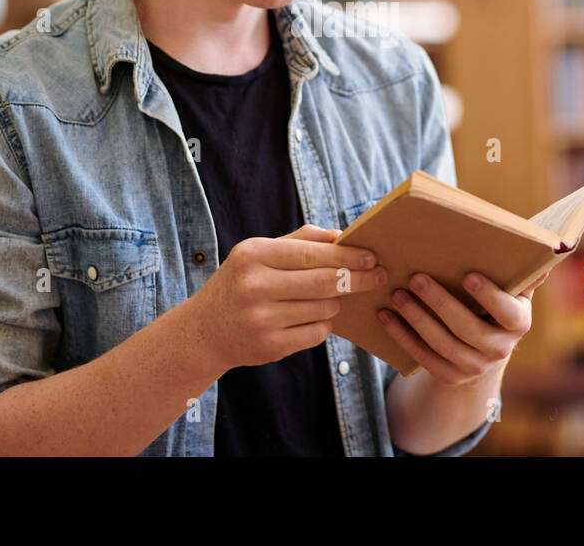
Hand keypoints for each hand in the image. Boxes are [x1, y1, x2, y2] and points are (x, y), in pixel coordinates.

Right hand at [189, 224, 387, 372]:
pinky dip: (324, 324)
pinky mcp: (270, 347)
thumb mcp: (258, 253)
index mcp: (253, 255)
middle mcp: (255, 287)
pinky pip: (317, 333)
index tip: (371, 256)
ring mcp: (262, 320)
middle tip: (379, 276)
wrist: (204, 331)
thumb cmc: (240, 283)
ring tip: (332, 297)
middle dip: (358, 279)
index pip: (311, 253)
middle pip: (323, 282)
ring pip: (324, 309)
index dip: (347, 256)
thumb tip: (342, 236)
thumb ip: (300, 241)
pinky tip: (314, 318)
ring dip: (337, 303)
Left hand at [377, 269, 551, 385]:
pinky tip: (386, 317)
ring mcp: (474, 367)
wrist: (485, 349)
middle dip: (439, 303)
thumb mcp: (513, 290)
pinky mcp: (451, 376)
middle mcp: (499, 350)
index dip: (490, 296)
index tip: (468, 275)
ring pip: (441, 344)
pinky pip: (423, 357)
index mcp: (518, 323)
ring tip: (397, 294)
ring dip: (416, 318)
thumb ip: (523, 272)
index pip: (508, 312)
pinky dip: (402, 336)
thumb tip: (549, 247)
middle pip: (467, 328)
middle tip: (416, 277)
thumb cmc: (497, 305)